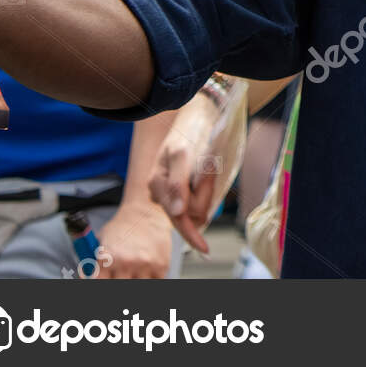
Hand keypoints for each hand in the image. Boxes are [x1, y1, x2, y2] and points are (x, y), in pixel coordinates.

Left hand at [92, 201, 172, 277]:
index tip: (106, 278)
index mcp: (107, 257)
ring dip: (135, 279)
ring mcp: (145, 264)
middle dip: (118, 280)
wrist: (145, 212)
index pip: (99, 283)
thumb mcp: (99, 241)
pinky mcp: (162, 264)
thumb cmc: (121, 227)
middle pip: (119, 286)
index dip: (101, 282)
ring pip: (138, 285)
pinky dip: (150, 278)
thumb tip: (88, 278)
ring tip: (134, 269)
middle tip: (120, 274)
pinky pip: (155, 282)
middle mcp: (126, 261)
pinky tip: (146, 268)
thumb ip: (93, 263)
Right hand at [149, 94, 230, 253]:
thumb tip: (178, 212)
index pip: (177, 216)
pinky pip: (201, 195)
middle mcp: (163, 192)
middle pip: (191, 210)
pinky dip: (207, 185)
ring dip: (207, 188)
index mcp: (157, 185)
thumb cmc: (188, 134)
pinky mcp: (185, 187)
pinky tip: (206, 169)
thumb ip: (177, 184)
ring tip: (206, 165)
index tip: (204, 250)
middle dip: (204, 193)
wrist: (197, 117)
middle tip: (209, 168)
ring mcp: (174, 191)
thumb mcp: (182, 153)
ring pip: (198, 204)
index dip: (191, 235)